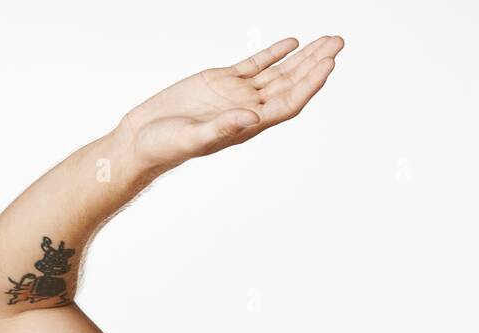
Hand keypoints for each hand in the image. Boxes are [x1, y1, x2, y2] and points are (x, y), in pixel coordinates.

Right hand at [115, 35, 344, 168]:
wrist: (140, 140)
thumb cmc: (164, 147)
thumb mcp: (192, 139)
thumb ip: (222, 128)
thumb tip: (252, 117)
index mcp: (247, 125)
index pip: (289, 102)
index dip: (310, 84)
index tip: (328, 64)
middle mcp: (247, 109)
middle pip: (291, 84)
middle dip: (316, 64)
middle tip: (338, 43)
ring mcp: (235, 94)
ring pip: (278, 72)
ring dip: (302, 57)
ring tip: (327, 40)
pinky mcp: (220, 80)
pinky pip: (254, 65)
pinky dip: (273, 53)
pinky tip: (292, 43)